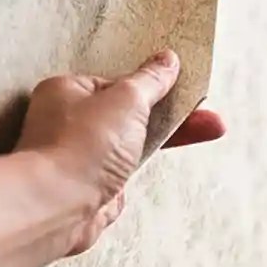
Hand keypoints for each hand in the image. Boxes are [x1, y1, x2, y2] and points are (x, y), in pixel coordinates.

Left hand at [15, 50, 224, 253]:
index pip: (114, 84)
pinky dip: (131, 180)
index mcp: (66, 92)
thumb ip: (150, 80)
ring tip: (202, 136)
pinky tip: (135, 179)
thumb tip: (168, 59)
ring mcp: (75, 159)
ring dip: (156, 146)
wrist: (58, 207)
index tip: (180, 89)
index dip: (149, 87)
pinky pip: (118, 180)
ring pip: (126, 149)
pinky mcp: (85, 190)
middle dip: (169, 119)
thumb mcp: (128, 100)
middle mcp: (65, 124)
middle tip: (208, 121)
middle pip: (126, 117)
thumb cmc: (81, 146)